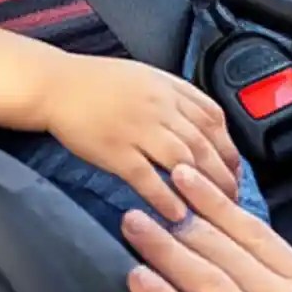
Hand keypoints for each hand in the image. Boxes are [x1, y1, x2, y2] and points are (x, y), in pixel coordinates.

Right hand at [42, 55, 241, 220]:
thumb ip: (176, 96)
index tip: (235, 167)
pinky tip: (177, 214)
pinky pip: (147, 178)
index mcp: (170, 89)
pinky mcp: (115, 151)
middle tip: (232, 196)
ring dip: (203, 188)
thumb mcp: (147, 77)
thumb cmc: (99, 83)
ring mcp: (138, 129)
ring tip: (212, 209)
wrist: (56, 85)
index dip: (229, 147)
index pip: (214, 119)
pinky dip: (165, 197)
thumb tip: (205, 122)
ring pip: (184, 161)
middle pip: (205, 144)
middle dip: (224, 174)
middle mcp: (160, 108)